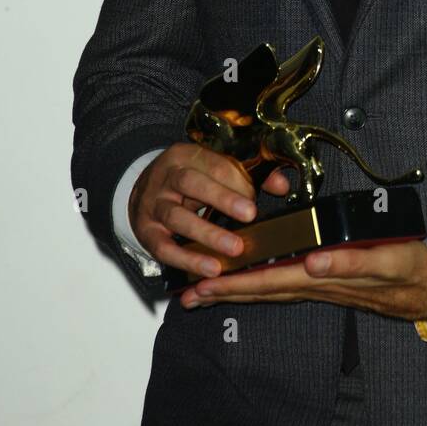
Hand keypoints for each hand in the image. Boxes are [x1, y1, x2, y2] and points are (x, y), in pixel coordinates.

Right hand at [129, 142, 290, 279]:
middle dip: (222, 199)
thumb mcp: (213, 170)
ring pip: (178, 218)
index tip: (255, 198)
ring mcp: (153, 205)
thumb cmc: (189, 181)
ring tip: (234, 250)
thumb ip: (248, 177)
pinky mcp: (146, 232)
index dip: (236, 181)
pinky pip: (164, 248)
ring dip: (207, 235)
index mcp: (186, 156)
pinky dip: (187, 260)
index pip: (213, 163)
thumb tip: (282, 185)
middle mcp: (166, 177)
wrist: (144, 193)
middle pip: (191, 184)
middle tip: (250, 214)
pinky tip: (209, 269)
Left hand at [179, 236, 426, 323]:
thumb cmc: (412, 271)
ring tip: (207, 292)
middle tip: (187, 295)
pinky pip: (287, 284)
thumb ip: (350, 262)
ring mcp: (322, 286)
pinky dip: (263, 284)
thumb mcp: (386, 263)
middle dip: (225, 291)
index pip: (270, 282)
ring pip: (272, 289)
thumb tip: (312, 261)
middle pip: (263, 290)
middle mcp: (317, 285)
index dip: (235, 284)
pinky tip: (251, 283)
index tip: (203, 286)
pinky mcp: (330, 281)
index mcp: (324, 279)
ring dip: (239, 290)